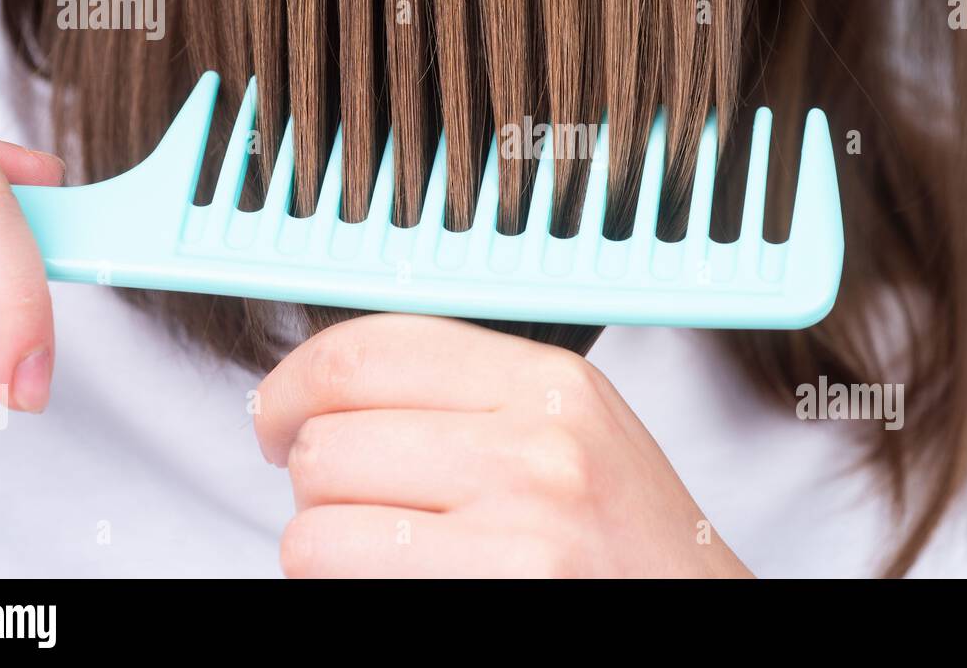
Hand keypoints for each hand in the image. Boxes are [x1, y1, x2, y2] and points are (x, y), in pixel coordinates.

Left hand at [255, 313, 751, 577]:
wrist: (691, 615)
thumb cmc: (627, 541)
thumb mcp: (574, 429)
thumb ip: (467, 391)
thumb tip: (326, 384)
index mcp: (550, 384)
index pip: (367, 350)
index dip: (292, 384)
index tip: (275, 416)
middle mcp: (537, 449)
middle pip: (326, 442)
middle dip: (312, 480)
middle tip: (345, 501)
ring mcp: (519, 534)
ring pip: (314, 529)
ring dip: (325, 547)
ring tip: (383, 555)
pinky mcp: (497, 601)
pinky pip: (341, 589)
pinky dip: (347, 594)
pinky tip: (404, 586)